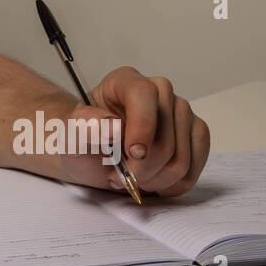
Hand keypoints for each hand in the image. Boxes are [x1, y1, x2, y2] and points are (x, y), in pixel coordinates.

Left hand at [55, 66, 209, 197]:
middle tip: (117, 177)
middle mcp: (159, 91)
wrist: (91, 154)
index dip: (142, 126)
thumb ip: (85, 126)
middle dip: (142, 168)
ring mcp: (181, 113)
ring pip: (180, 159)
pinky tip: (152, 182)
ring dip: (154, 180)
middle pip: (165, 137)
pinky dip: (173, 184)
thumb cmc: (82, 140)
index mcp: (125, 82)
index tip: (132, 155)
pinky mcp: (194, 134)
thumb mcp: (71, 133)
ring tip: (132, 179)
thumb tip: (112, 127)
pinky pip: (195, 166)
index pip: (144, 94)